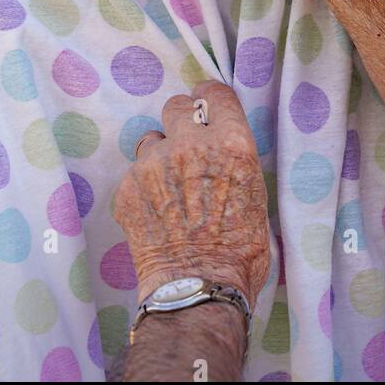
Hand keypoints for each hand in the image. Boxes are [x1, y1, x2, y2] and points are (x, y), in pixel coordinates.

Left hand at [114, 80, 270, 307]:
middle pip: (176, 106)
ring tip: (170, 187)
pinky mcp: (127, 187)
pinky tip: (156, 213)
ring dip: (160, 155)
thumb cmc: (241, 253)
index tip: (205, 105)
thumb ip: (236, 165)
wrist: (198, 289)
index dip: (209, 98)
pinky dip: (144, 187)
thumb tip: (225, 156)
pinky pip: (135, 173)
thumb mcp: (257, 199)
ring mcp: (154, 165)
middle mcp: (191, 145)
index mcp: (232, 145)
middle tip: (187, 146)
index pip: (216, 95)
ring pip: (151, 139)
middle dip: (182, 121)